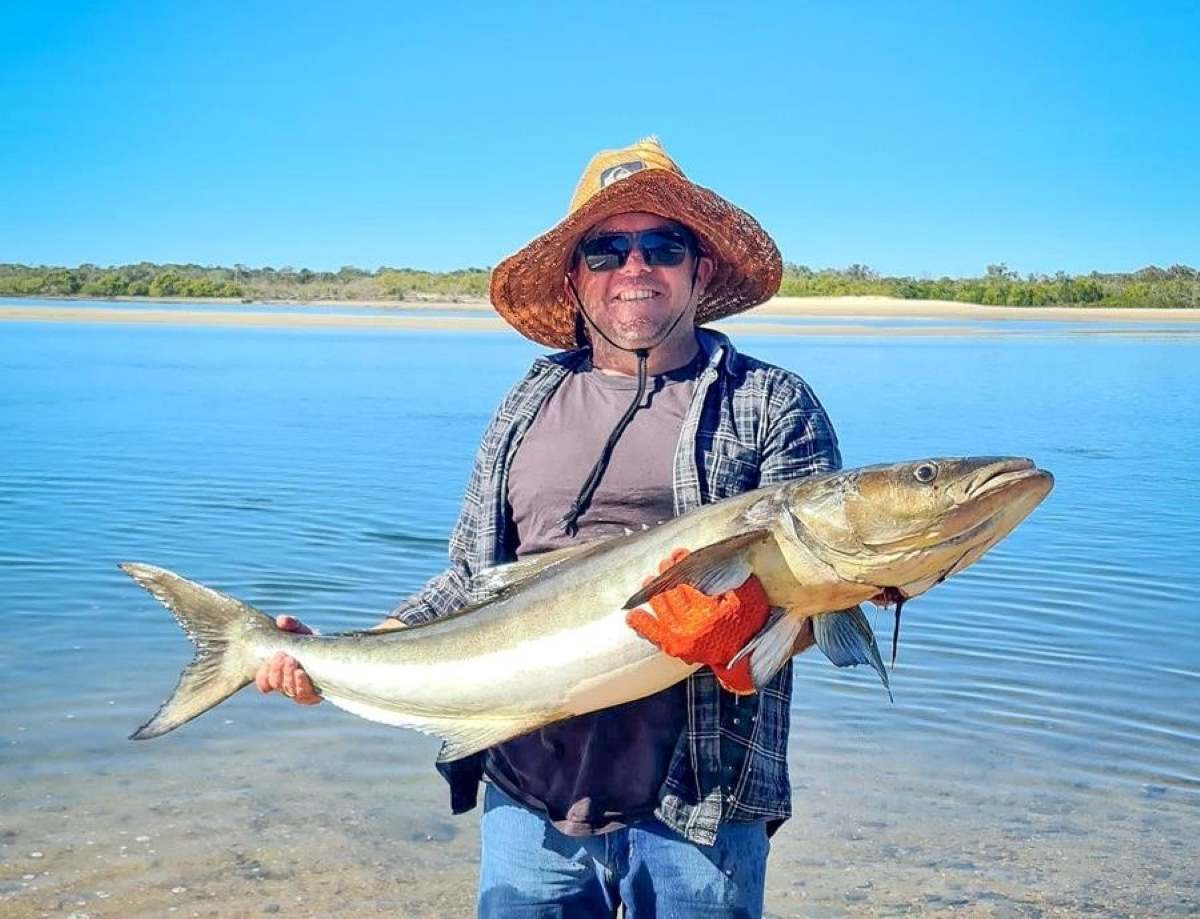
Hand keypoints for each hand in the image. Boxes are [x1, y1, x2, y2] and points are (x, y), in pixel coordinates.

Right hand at [254, 616, 320, 704]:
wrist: (333, 649)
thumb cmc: (310, 640)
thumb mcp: (300, 630)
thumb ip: (290, 624)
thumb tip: (282, 620)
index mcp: (278, 673)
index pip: (264, 683)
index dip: (263, 676)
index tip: (268, 660)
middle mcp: (287, 685)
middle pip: (276, 685)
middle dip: (277, 671)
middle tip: (282, 656)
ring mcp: (300, 692)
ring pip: (288, 691)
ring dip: (288, 676)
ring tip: (292, 661)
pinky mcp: (314, 695)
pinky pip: (305, 696)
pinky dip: (301, 684)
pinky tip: (301, 673)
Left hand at [625, 549, 768, 694]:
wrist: (745, 655)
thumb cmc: (748, 622)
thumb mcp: (749, 596)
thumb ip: (735, 576)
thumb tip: (718, 555)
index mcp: (709, 610)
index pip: (687, 578)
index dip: (681, 562)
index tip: (679, 554)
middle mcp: (691, 624)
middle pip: (670, 590)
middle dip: (666, 572)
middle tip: (666, 563)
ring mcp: (680, 637)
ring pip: (659, 606)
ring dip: (653, 590)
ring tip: (651, 580)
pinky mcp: (674, 648)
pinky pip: (652, 634)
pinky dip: (641, 624)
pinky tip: (633, 615)